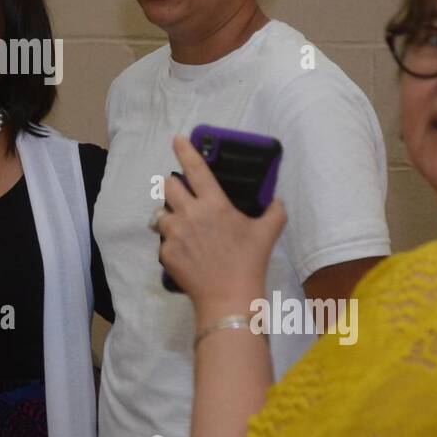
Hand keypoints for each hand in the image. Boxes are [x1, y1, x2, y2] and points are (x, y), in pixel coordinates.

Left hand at [157, 136, 286, 307]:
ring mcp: (175, 233)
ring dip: (169, 216)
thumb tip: (277, 200)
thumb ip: (274, 211)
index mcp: (214, 204)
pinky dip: (171, 242)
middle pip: (168, 186)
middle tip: (184, 196)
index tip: (177, 139)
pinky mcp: (166, 252)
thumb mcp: (268, 233)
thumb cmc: (249, 262)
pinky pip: (163, 240)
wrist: (228, 297)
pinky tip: (185, 251)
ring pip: (160, 213)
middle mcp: (190, 213)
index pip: (195, 169)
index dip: (185, 151)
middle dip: (173, 187)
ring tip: (182, 227)